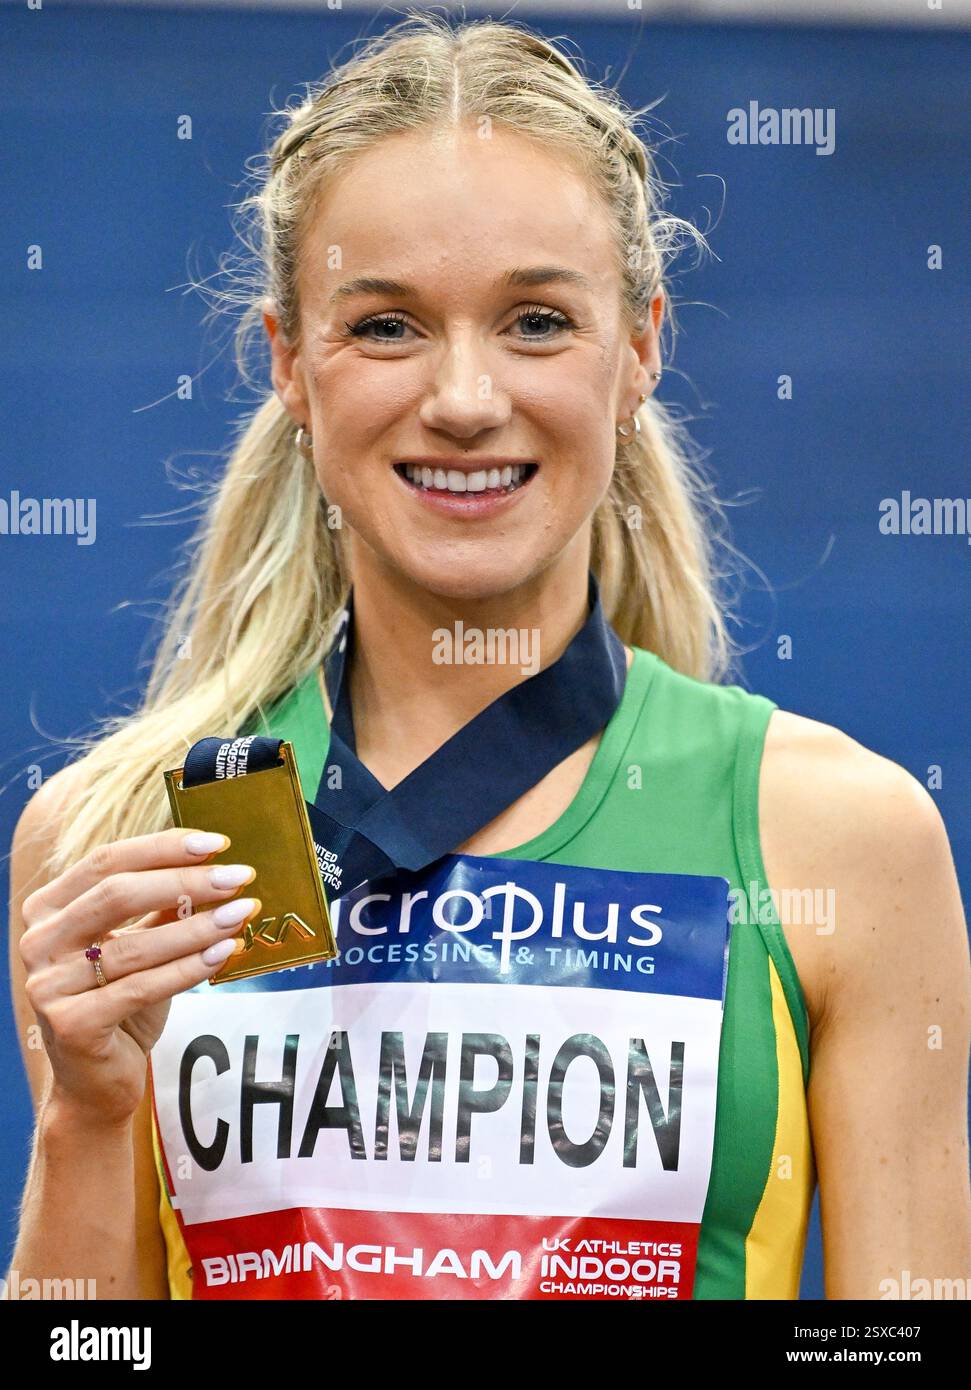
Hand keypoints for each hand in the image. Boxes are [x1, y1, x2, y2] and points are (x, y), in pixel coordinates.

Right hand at [19, 828, 260, 1127]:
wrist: (94, 1083)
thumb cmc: (119, 1003)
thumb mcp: (137, 944)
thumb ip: (161, 906)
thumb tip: (214, 865)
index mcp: (47, 909)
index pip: (106, 861)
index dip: (163, 847)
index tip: (217, 843)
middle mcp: (38, 942)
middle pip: (117, 894)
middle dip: (186, 881)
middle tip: (240, 877)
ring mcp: (48, 985)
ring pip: (134, 944)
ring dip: (196, 925)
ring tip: (242, 913)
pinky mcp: (71, 1024)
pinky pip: (141, 987)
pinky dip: (189, 967)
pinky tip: (225, 951)